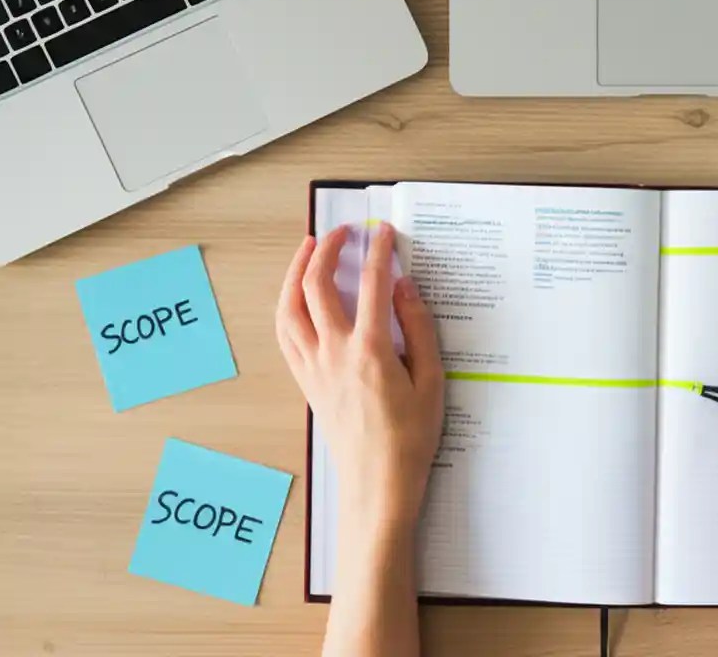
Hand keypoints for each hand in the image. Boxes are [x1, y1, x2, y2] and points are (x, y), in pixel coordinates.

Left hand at [276, 223, 444, 523]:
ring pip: (289, 307)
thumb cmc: (410, 438)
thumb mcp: (431, 380)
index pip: (372, 284)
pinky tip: (296, 297)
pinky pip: (286, 334)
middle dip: (326, 250)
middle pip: (317, 286)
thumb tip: (404, 288)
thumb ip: (418, 328)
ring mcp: (314, 367)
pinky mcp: (307, 382)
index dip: (378, 251)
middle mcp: (334, 353)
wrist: (378, 483)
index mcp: (371, 350)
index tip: (383, 232)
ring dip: (295, 273)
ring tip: (306, 251)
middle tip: (341, 233)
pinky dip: (287, 306)